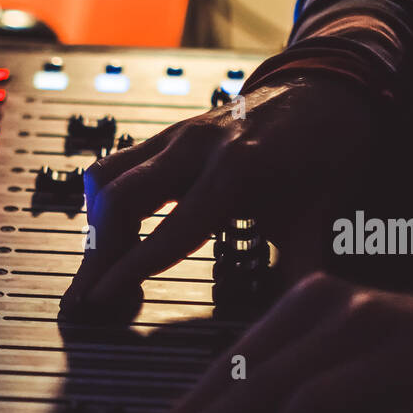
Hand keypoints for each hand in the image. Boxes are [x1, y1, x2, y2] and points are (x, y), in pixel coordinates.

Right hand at [60, 75, 412, 318]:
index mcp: (236, 171)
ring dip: (96, 227)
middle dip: (97, 255)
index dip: (129, 271)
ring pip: (107, 180)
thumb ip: (303, 270)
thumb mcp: (321, 215)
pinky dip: (104, 200)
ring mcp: (176, 136)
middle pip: (120, 201)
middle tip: (84, 299)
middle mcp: (196, 148)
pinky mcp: (166, 133)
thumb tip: (295, 324)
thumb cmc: (325, 152)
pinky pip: (115, 164)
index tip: (102, 302)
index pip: (168, 233)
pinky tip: (112, 231)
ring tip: (97, 270)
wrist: (328, 89)